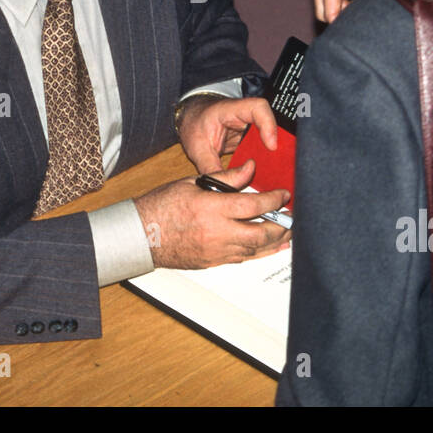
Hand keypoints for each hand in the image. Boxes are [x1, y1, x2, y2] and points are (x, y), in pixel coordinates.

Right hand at [135, 161, 290, 268]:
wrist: (140, 235)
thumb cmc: (161, 206)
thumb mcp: (193, 182)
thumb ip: (226, 178)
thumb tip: (250, 169)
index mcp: (211, 208)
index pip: (253, 206)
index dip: (274, 200)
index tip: (284, 195)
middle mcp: (216, 233)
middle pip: (261, 233)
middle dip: (282, 226)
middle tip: (292, 218)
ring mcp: (215, 251)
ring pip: (254, 250)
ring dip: (274, 241)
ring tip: (288, 233)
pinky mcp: (212, 262)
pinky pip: (242, 259)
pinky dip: (258, 252)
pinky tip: (268, 247)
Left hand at [177, 95, 276, 175]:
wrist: (191, 119)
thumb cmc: (193, 125)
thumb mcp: (197, 149)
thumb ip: (210, 168)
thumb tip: (222, 188)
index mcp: (229, 110)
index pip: (257, 108)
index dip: (269, 124)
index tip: (271, 146)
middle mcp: (244, 116)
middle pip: (270, 125)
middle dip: (276, 146)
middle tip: (275, 166)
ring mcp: (249, 127)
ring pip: (268, 138)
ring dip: (271, 156)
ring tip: (272, 174)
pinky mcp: (250, 138)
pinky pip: (262, 149)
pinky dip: (264, 161)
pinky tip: (263, 175)